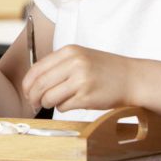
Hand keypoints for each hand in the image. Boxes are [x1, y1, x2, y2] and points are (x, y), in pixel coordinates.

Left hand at [22, 45, 139, 112]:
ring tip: (51, 103)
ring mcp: (81, 80)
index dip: (28, 83)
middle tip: (33, 103)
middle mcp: (74, 64)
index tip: (26, 91)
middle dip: (33, 96)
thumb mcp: (80, 57)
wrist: (133, 78)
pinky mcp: (87, 97)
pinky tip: (69, 104)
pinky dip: (62, 108)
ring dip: (46, 103)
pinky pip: (63, 106)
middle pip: (40, 84)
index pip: (37, 69)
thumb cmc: (105, 70)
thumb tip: (33, 81)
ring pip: (49, 96)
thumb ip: (58, 65)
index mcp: (69, 52)